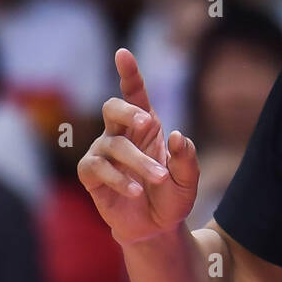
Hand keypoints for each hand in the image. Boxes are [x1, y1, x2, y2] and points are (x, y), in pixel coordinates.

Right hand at [78, 48, 199, 245]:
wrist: (157, 227)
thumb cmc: (172, 196)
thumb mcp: (189, 178)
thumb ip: (187, 157)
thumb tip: (177, 135)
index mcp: (146, 127)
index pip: (134, 94)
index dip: (129, 73)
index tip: (123, 53)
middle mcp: (122, 134)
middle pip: (112, 107)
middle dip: (127, 111)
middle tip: (149, 123)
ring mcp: (104, 153)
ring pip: (113, 145)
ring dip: (139, 162)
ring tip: (159, 178)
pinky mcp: (91, 175)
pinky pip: (97, 168)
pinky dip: (119, 179)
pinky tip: (135, 190)